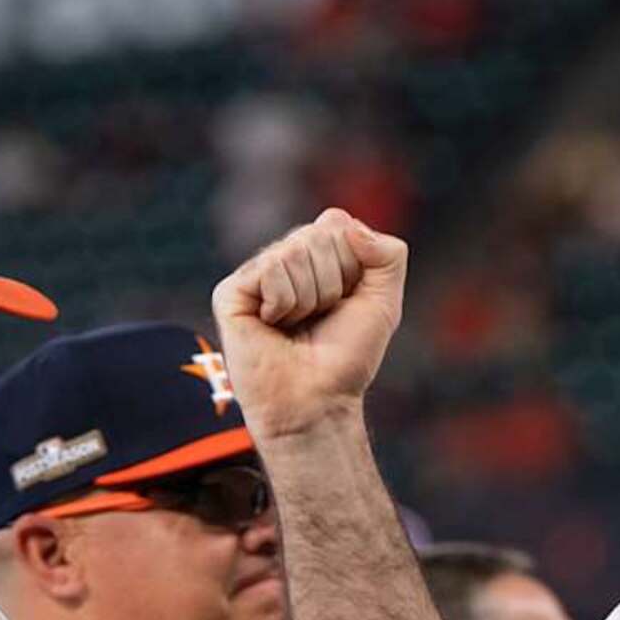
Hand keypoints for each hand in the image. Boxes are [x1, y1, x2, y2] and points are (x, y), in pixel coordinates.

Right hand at [209, 210, 409, 437]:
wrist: (318, 400)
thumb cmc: (346, 356)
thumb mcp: (384, 302)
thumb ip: (388, 254)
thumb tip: (340, 219)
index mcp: (315, 254)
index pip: (337, 223)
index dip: (353, 266)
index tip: (346, 302)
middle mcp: (283, 258)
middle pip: (319, 235)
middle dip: (333, 283)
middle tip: (320, 318)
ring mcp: (255, 274)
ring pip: (296, 252)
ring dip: (310, 298)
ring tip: (297, 326)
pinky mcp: (231, 292)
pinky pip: (270, 271)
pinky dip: (283, 303)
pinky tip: (273, 325)